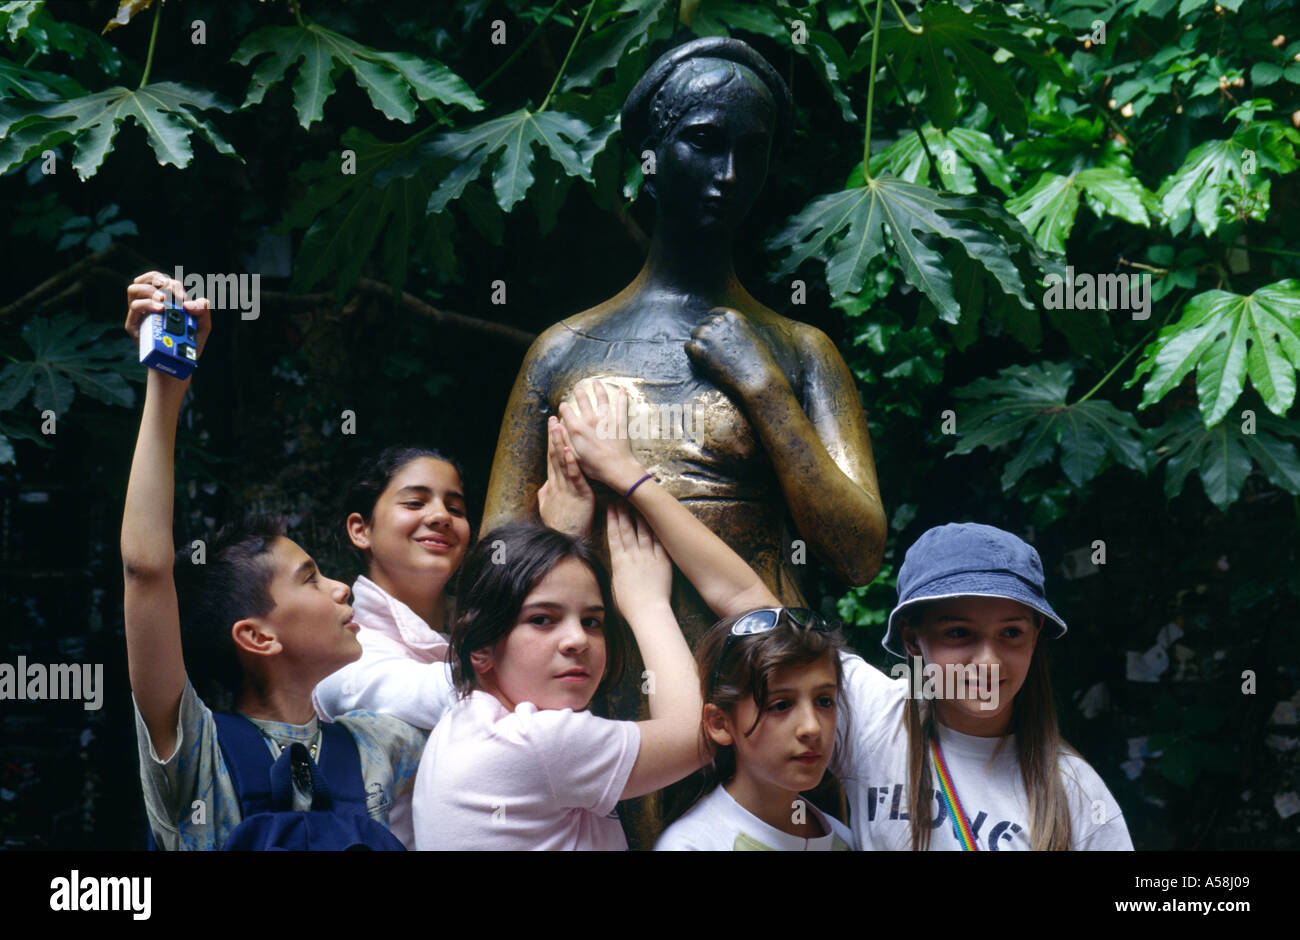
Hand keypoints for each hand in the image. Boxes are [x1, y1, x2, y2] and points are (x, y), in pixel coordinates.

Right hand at [126, 271, 211, 360]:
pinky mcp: (133, 325)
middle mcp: (149, 303)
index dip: (170, 282)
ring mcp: (139, 314)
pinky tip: (160, 309)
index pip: (159, 279)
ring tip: (164, 301)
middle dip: (160, 281)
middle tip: (173, 295)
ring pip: (133, 290)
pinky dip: (147, 304)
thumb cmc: (189, 343)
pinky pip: (134, 308)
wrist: (179, 365)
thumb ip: (202, 310)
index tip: (183, 297)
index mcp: (163, 299)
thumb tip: (190, 303)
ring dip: (150, 291)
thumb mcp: (202, 326)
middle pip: (145, 280)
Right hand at [537, 416, 594, 535]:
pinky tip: (570, 450)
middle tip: (553, 418)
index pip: (551, 458)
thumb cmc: (559, 526)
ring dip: (560, 443)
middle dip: (554, 436)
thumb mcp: (549, 508)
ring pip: (562, 462)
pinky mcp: (579, 494)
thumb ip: (546, 494)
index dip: (550, 441)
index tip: (551, 426)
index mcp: (553, 484)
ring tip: (559, 426)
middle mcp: (558, 483)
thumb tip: (545, 485)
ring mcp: (567, 488)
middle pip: (554, 455)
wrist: (564, 541)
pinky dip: (571, 462)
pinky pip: (574, 476)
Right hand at [557, 378, 643, 492]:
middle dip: (579, 392)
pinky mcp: (619, 422)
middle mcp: (590, 420)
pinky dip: (622, 396)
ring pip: (601, 397)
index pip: (567, 411)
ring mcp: (606, 419)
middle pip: (582, 399)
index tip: (563, 406)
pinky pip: (621, 405)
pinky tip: (622, 389)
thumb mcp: (573, 455)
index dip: (564, 407)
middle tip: (577, 387)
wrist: (616, 468)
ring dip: (597, 387)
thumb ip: (564, 439)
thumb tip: (556, 427)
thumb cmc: (594, 466)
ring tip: (595, 381)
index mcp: (577, 428)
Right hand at [605, 503, 671, 617]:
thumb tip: (612, 565)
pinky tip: (653, 518)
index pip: (613, 536)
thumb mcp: (614, 587)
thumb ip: (615, 573)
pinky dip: (655, 528)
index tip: (610, 507)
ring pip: (642, 531)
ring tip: (635, 503)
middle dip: (622, 513)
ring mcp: (648, 557)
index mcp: (618, 562)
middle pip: (626, 529)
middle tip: (620, 498)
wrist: (648, 612)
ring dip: (638, 516)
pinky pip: (658, 540)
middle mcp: (632, 556)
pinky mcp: (662, 561)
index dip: (611, 520)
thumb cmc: (629, 607)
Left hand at [684, 307, 781, 399]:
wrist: (756, 380)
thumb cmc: (759, 362)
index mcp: (731, 315)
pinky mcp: (696, 348)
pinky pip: (688, 347)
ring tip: (712, 360)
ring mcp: (705, 333)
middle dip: (706, 336)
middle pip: (702, 324)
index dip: (713, 326)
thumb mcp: (752, 335)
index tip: (715, 337)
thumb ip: (737, 328)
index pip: (713, 314)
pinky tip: (705, 365)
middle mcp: (717, 321)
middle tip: (714, 353)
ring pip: (694, 335)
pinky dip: (693, 356)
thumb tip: (727, 330)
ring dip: (700, 345)